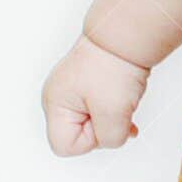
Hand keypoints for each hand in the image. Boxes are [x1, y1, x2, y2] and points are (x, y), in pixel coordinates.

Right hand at [42, 34, 148, 155]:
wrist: (127, 35)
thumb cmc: (114, 63)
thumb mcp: (113, 112)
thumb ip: (110, 138)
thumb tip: (112, 139)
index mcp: (55, 105)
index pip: (66, 146)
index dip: (91, 140)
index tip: (104, 118)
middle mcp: (59, 98)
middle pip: (80, 136)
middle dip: (104, 128)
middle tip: (115, 106)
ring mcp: (75, 91)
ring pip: (96, 123)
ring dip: (114, 117)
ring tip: (121, 98)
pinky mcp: (91, 85)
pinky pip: (104, 110)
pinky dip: (118, 109)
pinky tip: (126, 100)